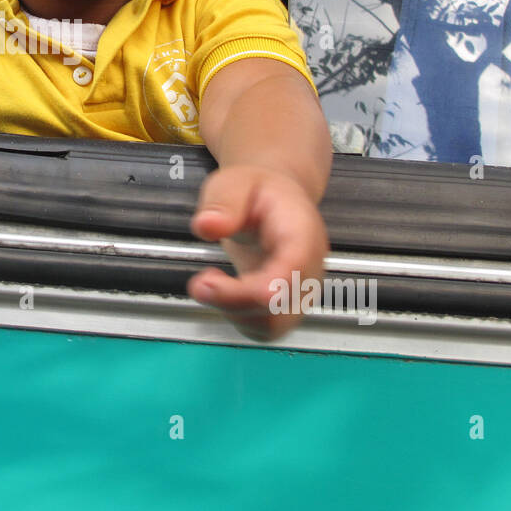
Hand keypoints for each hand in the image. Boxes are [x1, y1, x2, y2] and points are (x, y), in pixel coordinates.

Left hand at [186, 164, 328, 339]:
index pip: (298, 263)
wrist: (272, 201)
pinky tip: (222, 290)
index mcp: (302, 230)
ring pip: (273, 324)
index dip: (279, 282)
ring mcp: (300, 292)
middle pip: (284, 304)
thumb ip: (222, 202)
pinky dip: (236, 317)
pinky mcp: (285, 308)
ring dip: (233, 311)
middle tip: (201, 283)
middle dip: (238, 301)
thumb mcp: (234, 182)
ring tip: (206, 283)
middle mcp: (309, 267)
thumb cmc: (256, 192)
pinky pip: (263, 328)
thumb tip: (207, 225)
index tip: (258, 292)